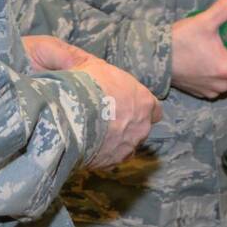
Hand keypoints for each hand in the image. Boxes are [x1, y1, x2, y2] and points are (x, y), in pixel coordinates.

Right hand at [22, 35, 161, 168]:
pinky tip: (88, 145)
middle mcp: (142, 127)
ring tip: (94, 133)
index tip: (129, 105)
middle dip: (127, 124)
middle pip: (141, 127)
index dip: (142, 107)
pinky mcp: (111, 162)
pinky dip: (101, 153)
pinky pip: (110, 158)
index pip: (154, 108)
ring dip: (115, 141)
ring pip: (127, 145)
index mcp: (144, 102)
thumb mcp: (93, 64)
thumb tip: (91, 65)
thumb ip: (102, 69)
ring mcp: (128, 147)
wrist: (71, 114)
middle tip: (106, 117)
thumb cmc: (87, 85)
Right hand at [171, 0, 226, 99]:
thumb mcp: (203, 22)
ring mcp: (211, 90)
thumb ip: (223, 8)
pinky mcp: (201, 92)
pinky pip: (217, 83)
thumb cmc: (177, 43)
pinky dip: (217, 73)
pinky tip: (210, 60)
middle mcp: (222, 83)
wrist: (152, 59)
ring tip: (225, 50)